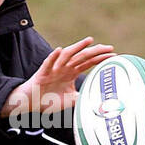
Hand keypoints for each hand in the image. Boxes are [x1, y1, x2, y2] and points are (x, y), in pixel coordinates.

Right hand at [1, 37, 115, 119]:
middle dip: (95, 51)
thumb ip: (83, 97)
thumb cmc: (48, 100)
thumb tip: (99, 100)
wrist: (30, 104)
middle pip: (82, 56)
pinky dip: (53, 56)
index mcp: (71, 73)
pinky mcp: (42, 73)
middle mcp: (64, 68)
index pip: (88, 62)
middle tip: (109, 47)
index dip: (100, 59)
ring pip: (67, 55)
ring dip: (77, 47)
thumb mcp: (70, 100)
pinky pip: (48, 63)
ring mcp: (53, 69)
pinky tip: (58, 49)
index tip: (114, 55)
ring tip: (89, 41)